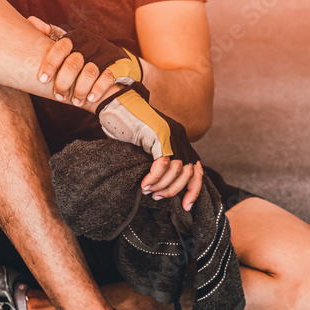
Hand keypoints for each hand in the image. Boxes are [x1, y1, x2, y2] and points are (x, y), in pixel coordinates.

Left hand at [28, 17, 119, 107]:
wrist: (119, 62)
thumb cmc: (87, 55)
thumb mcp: (71, 43)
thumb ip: (51, 34)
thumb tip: (31, 21)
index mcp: (77, 37)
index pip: (60, 47)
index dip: (50, 64)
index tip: (42, 79)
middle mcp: (91, 43)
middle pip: (73, 63)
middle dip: (63, 82)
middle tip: (59, 95)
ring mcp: (105, 54)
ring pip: (89, 72)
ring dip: (80, 90)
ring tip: (75, 101)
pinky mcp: (118, 65)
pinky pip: (106, 77)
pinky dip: (98, 89)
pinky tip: (91, 98)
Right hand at [96, 86, 202, 210]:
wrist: (113, 104)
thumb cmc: (125, 127)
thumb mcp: (146, 147)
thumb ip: (157, 161)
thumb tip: (160, 187)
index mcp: (180, 140)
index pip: (196, 169)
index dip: (194, 189)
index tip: (186, 206)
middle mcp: (179, 137)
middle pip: (190, 172)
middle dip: (176, 190)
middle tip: (159, 198)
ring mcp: (171, 135)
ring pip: (177, 170)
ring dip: (163, 186)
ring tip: (149, 191)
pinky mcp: (159, 135)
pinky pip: (162, 164)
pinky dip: (154, 178)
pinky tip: (144, 184)